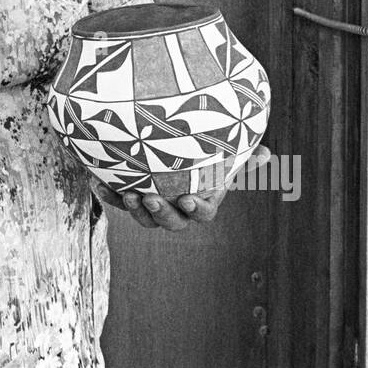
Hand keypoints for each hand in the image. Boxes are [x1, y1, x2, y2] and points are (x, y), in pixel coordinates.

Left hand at [90, 144, 271, 231]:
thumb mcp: (219, 153)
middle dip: (161, 213)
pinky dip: (107, 192)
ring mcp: (149, 203)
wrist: (160, 146)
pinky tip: (98, 181)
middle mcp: (175, 207)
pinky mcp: (125, 193)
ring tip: (128, 192)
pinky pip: (115, 198)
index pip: (202, 214)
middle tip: (152, 197)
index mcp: (199, 200)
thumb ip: (241, 156)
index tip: (188, 198)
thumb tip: (268, 155)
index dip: (196, 210)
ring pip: (142, 216)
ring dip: (134, 207)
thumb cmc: (198, 153)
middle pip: (170, 221)